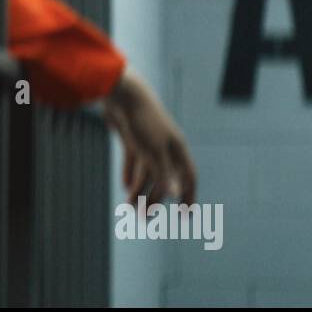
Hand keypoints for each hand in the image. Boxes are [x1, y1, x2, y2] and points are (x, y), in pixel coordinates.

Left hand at [103, 67, 195, 206]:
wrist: (122, 93)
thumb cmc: (142, 121)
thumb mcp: (153, 150)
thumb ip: (164, 173)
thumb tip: (175, 194)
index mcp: (177, 148)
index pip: (189, 176)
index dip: (189, 195)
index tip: (185, 215)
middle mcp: (166, 146)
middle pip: (165, 178)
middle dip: (156, 198)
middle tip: (145, 217)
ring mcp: (148, 141)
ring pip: (147, 170)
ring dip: (140, 189)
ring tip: (129, 205)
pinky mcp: (132, 136)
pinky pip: (134, 160)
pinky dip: (131, 173)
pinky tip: (126, 186)